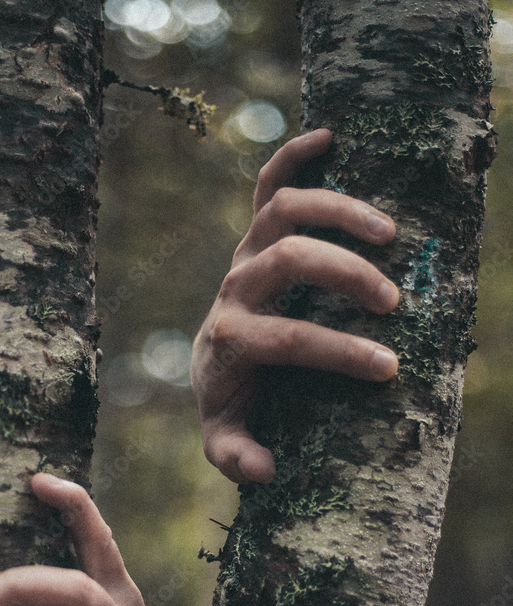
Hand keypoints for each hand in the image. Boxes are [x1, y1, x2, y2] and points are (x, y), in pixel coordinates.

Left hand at [192, 127, 399, 484]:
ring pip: (284, 210)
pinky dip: (295, 154)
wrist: (212, 367)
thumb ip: (234, 457)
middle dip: (346, 274)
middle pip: (288, 258)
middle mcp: (234, 289)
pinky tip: (331, 136)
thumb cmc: (231, 403)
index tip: (389, 368)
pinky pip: (268, 183)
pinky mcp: (252, 234)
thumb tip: (264, 470)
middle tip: (393, 301)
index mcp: (230, 340)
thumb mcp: (224, 440)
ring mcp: (243, 255)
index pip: (286, 338)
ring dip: (340, 212)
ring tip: (391, 234)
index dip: (338, 352)